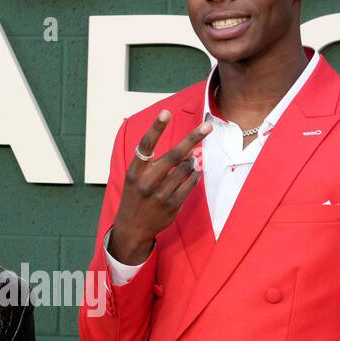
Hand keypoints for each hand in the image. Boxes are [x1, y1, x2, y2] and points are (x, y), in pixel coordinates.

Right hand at [107, 111, 210, 263]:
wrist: (132, 227)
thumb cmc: (136, 196)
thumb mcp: (136, 178)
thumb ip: (154, 163)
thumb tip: (186, 151)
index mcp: (135, 171)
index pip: (146, 145)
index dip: (156, 128)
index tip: (165, 112)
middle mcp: (147, 181)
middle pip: (174, 155)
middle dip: (192, 139)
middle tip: (208, 126)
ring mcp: (161, 194)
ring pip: (186, 169)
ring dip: (191, 162)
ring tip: (189, 162)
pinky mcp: (172, 205)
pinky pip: (190, 184)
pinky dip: (194, 176)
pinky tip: (193, 174)